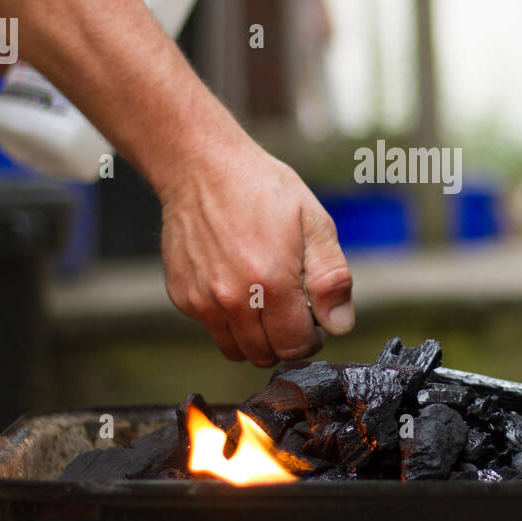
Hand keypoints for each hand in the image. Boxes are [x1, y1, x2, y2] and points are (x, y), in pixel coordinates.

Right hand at [160, 133, 354, 365]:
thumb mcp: (314, 222)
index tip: (312, 318)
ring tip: (264, 298)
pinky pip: (212, 328)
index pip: (295, 347)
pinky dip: (228, 319)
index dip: (310, 338)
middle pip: (266, 354)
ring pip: (236, 349)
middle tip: (290, 306)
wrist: (201, 166)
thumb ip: (332, 278)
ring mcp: (202, 301)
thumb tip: (339, 324)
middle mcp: (233, 299)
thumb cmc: (261, 189)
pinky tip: (236, 283)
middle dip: (285, 339)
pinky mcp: (182, 296)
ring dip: (256, 335)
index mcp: (271, 283)